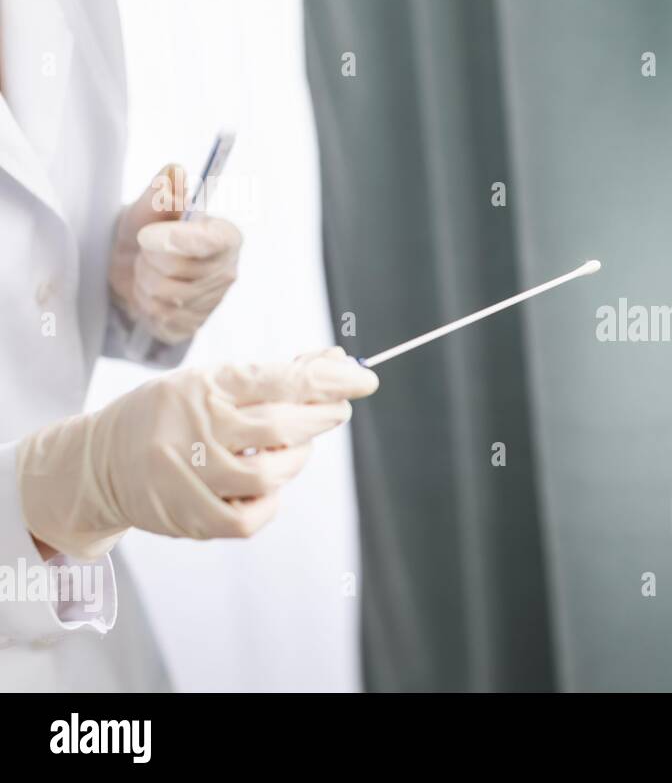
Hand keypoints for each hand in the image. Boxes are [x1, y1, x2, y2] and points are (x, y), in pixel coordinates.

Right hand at [17, 348, 378, 559]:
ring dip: (298, 459)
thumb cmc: (173, 415)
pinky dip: (270, 501)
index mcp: (202, 388)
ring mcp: (188, 475)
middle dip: (322, 416)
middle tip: (337, 410)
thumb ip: (274, 376)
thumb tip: (338, 364)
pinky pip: (251, 516)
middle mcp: (193, 429)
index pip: (278, 380)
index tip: (363, 378)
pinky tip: (266, 487)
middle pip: (281, 426)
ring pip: (271, 473)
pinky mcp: (188, 515)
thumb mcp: (212, 382)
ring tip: (294, 449)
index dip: (329, 380)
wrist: (99, 462)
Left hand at [110, 164, 241, 344]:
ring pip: (166, 294)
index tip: (148, 235)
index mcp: (225, 235)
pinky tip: (151, 294)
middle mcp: (226, 269)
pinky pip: (161, 317)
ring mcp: (212, 301)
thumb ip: (160, 193)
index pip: (213, 241)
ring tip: (148, 272)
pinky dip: (146, 305)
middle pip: (180, 268)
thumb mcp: (143, 211)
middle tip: (147, 250)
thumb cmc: (142, 236)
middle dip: (151, 259)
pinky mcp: (194, 324)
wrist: (129, 274)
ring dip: (145, 281)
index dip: (179, 239)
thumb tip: (175, 170)